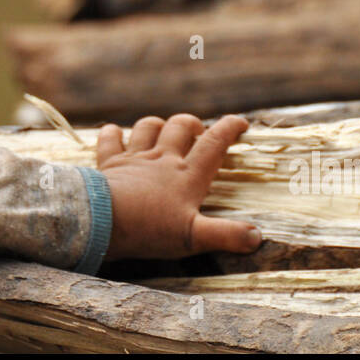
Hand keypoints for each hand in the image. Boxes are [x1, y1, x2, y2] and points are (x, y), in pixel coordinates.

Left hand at [95, 113, 260, 260]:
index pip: (213, 144)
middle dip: (191, 124)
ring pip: (147, 127)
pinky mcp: (109, 163)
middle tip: (198, 131)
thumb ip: (226, 235)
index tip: (241, 123)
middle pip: (180, 127)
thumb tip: (256, 236)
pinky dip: (112, 133)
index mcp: (187, 175)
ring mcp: (134, 159)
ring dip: (156, 124)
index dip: (229, 129)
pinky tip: (114, 134)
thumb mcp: (193, 237)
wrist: (103, 221)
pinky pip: (110, 138)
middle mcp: (162, 160)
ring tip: (162, 131)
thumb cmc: (149, 229)